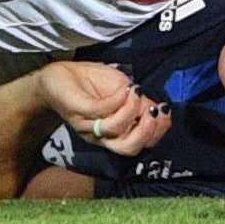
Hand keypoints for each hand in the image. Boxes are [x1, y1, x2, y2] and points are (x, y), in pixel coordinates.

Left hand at [36, 61, 170, 157]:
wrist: (58, 75)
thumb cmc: (92, 82)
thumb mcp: (123, 88)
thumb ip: (139, 100)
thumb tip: (157, 107)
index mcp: (115, 134)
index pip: (141, 145)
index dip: (157, 131)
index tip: (165, 110)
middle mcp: (101, 136)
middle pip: (128, 148)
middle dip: (147, 131)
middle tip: (154, 110)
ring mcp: (87, 126)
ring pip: (113, 132)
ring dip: (130, 112)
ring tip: (136, 92)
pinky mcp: (76, 111)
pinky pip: (98, 112)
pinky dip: (116, 100)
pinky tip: (124, 88)